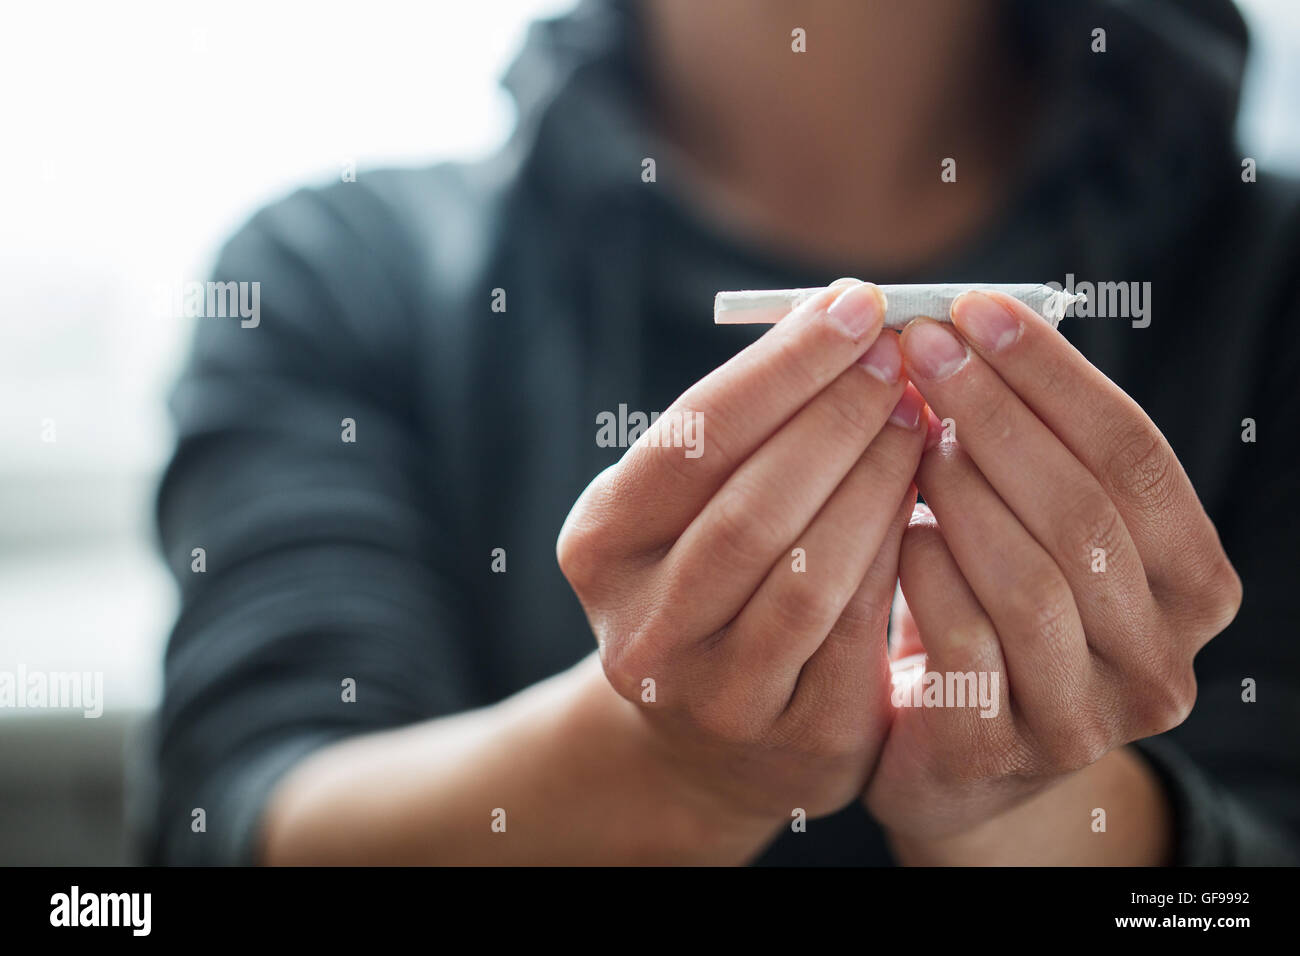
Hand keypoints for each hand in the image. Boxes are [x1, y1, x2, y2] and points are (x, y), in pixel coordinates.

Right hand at [558, 280, 926, 832]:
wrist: (710, 737)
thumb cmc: (709, 579)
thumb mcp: (685, 506)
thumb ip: (741, 429)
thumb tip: (842, 315)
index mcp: (598, 548)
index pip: (693, 441)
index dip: (782, 368)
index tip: (858, 304)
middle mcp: (642, 629)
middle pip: (751, 508)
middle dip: (837, 418)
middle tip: (903, 356)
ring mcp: (714, 695)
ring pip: (808, 573)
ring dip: (877, 480)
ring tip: (922, 415)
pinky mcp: (796, 738)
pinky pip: (859, 628)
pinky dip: (899, 548)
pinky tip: (930, 493)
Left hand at [864, 290, 1241, 844]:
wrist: (955, 754)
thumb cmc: (993, 611)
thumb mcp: (1036, 529)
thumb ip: (1030, 446)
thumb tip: (959, 324)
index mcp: (1193, 584)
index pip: (1136, 457)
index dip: (1054, 375)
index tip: (975, 307)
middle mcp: (1161, 658)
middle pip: (1087, 513)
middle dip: (997, 415)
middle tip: (920, 349)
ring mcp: (1087, 718)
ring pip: (1034, 581)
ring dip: (962, 491)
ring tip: (909, 435)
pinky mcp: (1003, 754)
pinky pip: (964, 644)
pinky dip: (928, 571)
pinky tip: (899, 527)